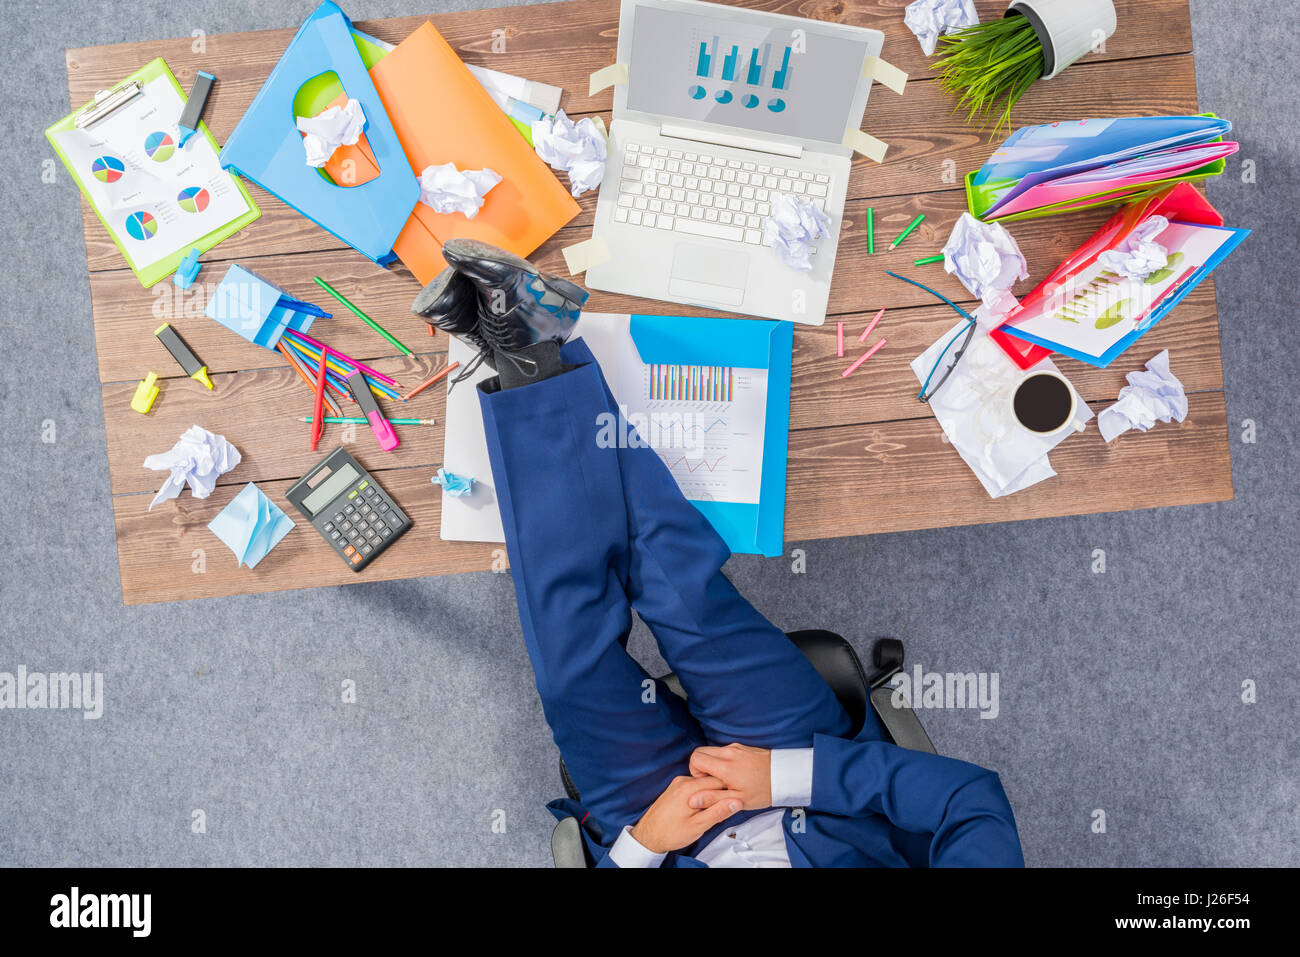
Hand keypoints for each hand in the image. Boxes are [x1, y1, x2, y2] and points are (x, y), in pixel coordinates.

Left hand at [629, 775, 743, 853]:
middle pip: (711, 780)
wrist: (648, 836)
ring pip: (703, 784)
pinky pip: (694, 787)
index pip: (720, 781)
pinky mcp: (675, 788)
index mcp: (690, 788)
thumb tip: (736, 802)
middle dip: (719, 794)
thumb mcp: (699, 826)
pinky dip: (700, 796)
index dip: (728, 793)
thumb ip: (718, 812)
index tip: (730, 804)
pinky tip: (698, 810)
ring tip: (707, 813)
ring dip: (709, 795)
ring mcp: (677, 783)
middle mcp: (683, 781)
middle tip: (719, 811)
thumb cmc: (671, 833)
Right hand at [688, 743, 772, 810]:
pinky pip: (724, 750)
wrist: (786, 776)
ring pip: (712, 750)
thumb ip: (713, 799)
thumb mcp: (738, 801)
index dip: (695, 771)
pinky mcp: (742, 747)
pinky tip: (734, 772)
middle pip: (701, 751)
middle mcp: (728, 753)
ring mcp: (736, 748)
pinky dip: (722, 759)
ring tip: (724, 778)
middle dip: (700, 765)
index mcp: (725, 767)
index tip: (706, 782)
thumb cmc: (763, 791)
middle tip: (712, 781)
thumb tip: (691, 800)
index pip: (696, 758)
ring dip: (712, 762)